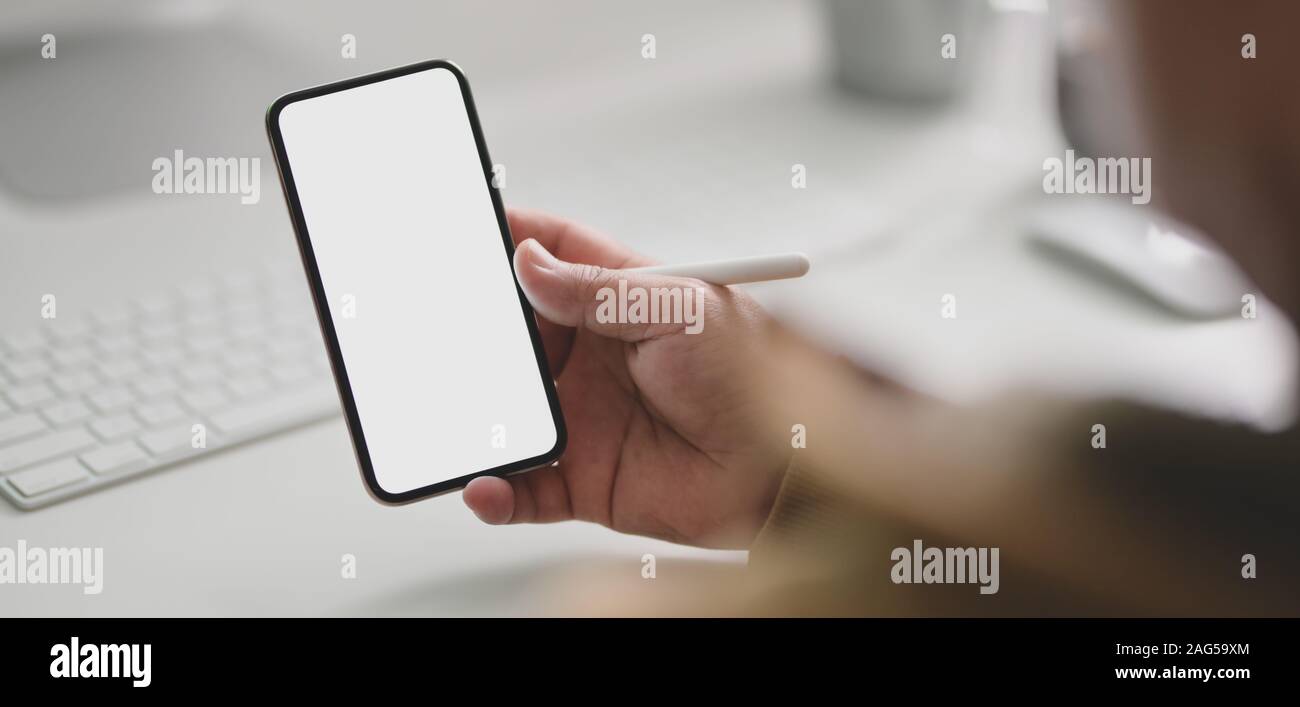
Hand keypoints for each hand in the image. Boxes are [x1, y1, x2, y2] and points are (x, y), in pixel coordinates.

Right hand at [462, 209, 789, 547]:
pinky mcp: (585, 480)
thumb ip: (600, 290)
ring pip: (508, 410)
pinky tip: (483, 485)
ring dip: (474, 410)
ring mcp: (585, 417)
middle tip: (434, 325)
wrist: (784, 470)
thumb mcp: (682, 311)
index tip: (462, 226)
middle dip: (472, 328)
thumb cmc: (754, 378)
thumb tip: (528, 261)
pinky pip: (526, 487)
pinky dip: (497, 490)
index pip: (552, 257)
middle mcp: (594, 357)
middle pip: (514, 333)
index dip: (508, 239)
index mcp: (621, 303)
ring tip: (445, 412)